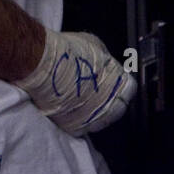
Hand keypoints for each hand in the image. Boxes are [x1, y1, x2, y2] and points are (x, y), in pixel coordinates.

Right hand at [17, 30, 137, 136]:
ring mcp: (96, 119)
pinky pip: (82, 127)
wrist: (43, 65)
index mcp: (123, 84)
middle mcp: (113, 105)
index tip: (108, 81)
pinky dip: (76, 119)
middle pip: (117, 108)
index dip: (118, 84)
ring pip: (100, 120)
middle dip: (107, 100)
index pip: (130, 89)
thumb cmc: (67, 53)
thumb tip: (103, 63)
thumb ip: (104, 59)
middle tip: (92, 91)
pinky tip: (68, 108)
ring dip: (92, 112)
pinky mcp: (77, 127)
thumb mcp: (94, 46)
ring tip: (78, 100)